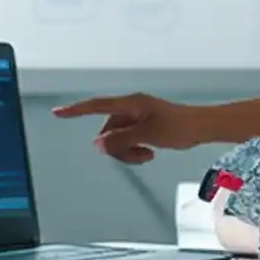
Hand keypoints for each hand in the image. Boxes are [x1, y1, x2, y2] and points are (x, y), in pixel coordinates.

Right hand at [52, 93, 202, 163]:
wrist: (201, 127)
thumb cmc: (178, 126)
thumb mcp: (147, 135)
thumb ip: (121, 139)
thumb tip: (98, 144)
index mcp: (131, 104)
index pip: (97, 106)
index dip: (77, 110)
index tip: (58, 113)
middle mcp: (131, 109)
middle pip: (108, 131)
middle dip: (117, 148)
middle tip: (139, 155)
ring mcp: (137, 119)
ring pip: (117, 140)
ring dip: (127, 152)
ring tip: (146, 155)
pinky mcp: (143, 128)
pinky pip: (128, 142)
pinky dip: (134, 151)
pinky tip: (149, 154)